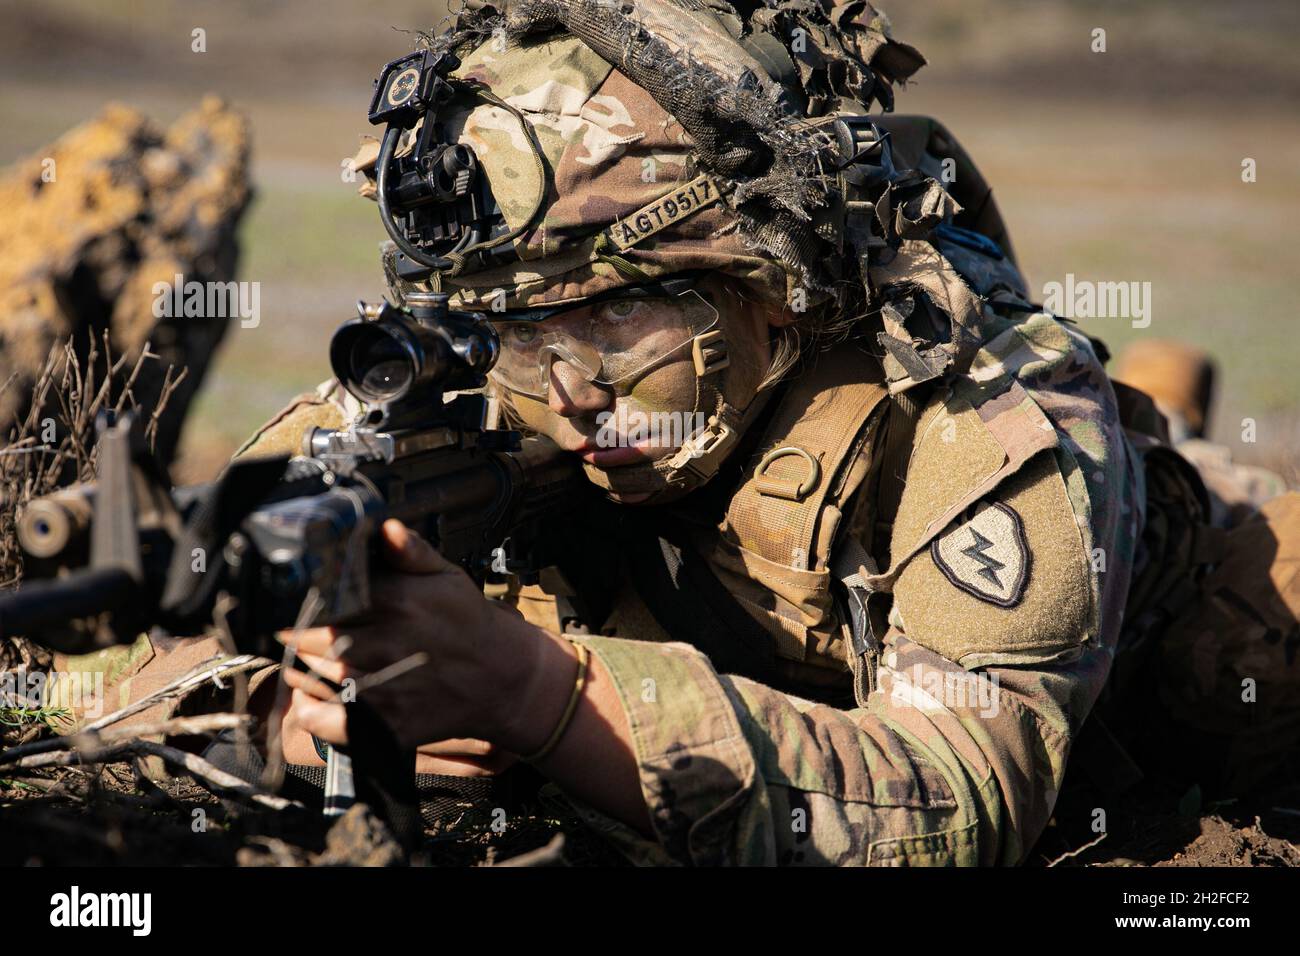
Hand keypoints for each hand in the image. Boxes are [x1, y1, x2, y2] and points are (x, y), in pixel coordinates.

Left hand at [278, 519, 546, 752]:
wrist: (504, 679)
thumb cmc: (471, 624)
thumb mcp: (448, 578)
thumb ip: (412, 553)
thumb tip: (385, 527)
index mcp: (399, 603)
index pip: (330, 598)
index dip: (314, 601)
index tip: (309, 603)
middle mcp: (386, 645)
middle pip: (315, 638)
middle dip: (304, 635)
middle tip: (299, 633)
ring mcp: (386, 688)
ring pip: (317, 677)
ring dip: (305, 669)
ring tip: (305, 661)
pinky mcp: (388, 724)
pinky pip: (330, 722)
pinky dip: (312, 713)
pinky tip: (311, 701)